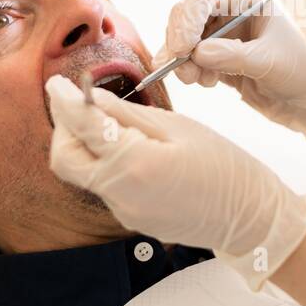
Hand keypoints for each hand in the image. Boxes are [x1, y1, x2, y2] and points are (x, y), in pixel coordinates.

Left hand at [46, 74, 305, 288]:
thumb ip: (129, 115)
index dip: (64, 102)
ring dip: (84, 147)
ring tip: (110, 124)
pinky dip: (106, 164)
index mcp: (135, 164)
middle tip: (77, 106)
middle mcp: (121, 193)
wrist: (250, 219)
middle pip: (64, 159)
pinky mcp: (131, 220)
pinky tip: (131, 150)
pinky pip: (105, 187)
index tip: (55, 84)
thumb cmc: (226, 167)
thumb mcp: (179, 127)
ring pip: (82, 174)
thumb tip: (93, 98)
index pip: (83, 127)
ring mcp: (123, 211)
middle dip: (64, 130)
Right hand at [154, 0, 305, 141]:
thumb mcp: (269, 61)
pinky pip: (186, 57)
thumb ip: (234, 55)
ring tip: (195, 80)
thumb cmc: (299, 69)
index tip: (184, 48)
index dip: (188, 19)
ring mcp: (218, 32)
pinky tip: (203, 82)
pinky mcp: (213, 55)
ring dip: (181, 60)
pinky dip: (186, 69)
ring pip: (181, 36)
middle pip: (185, 14)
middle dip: (179, 41)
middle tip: (184, 69)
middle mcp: (228, 9)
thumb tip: (197, 53)